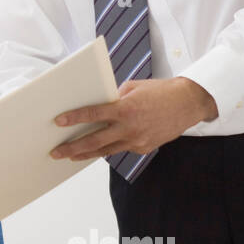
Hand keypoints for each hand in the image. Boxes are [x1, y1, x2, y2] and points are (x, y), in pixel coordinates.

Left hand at [50, 77, 218, 161]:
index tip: (58, 122)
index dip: (74, 118)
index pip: (93, 114)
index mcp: (125, 109)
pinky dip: (109, 147)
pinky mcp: (143, 148)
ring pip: (106, 151)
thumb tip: (95, 104)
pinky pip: (121, 148)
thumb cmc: (160, 91)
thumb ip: (113, 97)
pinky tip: (97, 148)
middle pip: (94, 141)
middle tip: (55, 151)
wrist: (188, 104)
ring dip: (86, 154)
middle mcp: (130, 128)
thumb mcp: (133, 87)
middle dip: (72, 147)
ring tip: (70, 156)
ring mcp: (137, 141)